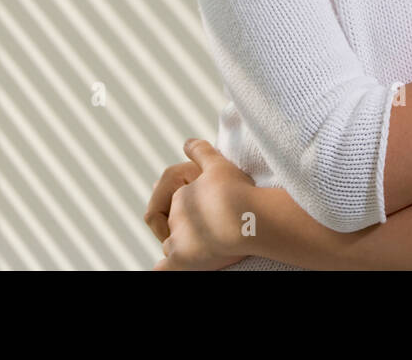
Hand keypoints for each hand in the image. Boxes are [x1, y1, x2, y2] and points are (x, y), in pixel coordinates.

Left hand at [152, 139, 255, 270]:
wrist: (248, 218)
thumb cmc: (237, 191)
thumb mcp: (219, 163)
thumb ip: (201, 151)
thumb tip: (186, 142)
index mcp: (181, 196)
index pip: (182, 203)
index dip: (198, 205)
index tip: (217, 205)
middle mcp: (175, 218)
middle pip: (177, 225)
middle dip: (189, 226)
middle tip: (215, 226)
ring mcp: (177, 241)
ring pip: (172, 245)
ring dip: (181, 246)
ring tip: (204, 245)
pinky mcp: (181, 261)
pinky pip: (164, 269)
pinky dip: (164, 269)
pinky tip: (164, 269)